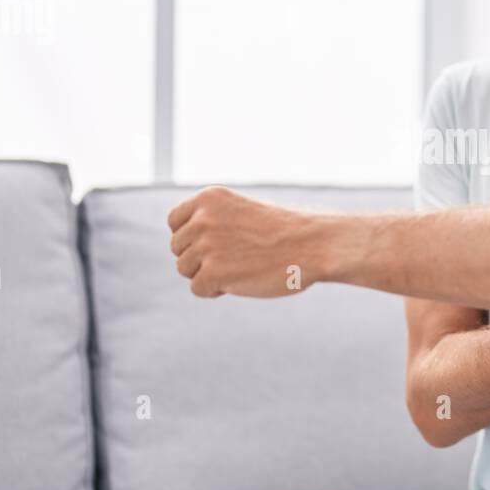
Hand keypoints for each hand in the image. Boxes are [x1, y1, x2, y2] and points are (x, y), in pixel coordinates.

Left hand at [168, 186, 317, 298]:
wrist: (314, 244)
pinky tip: (240, 282)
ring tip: (239, 268)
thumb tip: (185, 249)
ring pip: (185, 269)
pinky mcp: (214, 272)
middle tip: (234, 259)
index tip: (213, 244)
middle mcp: (202, 218)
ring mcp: (206, 245)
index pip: (174, 221)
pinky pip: (197, 289)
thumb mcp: (241, 212)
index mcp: (209, 197)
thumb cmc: (284, 231)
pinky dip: (215, 291)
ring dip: (207, 274)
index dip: (190, 237)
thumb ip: (211, 223)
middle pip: (178, 248)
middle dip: (200, 258)